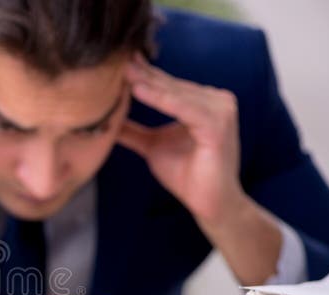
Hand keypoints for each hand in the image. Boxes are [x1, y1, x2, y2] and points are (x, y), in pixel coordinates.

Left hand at [118, 55, 282, 285]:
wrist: (210, 203)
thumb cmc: (187, 174)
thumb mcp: (152, 146)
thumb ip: (133, 131)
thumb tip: (108, 119)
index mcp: (201, 101)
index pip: (166, 84)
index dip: (140, 73)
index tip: (116, 61)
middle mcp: (215, 100)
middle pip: (170, 84)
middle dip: (141, 72)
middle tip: (116, 57)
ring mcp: (220, 111)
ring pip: (176, 92)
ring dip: (148, 82)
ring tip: (123, 72)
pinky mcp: (218, 126)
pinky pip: (185, 108)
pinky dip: (162, 100)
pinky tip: (139, 90)